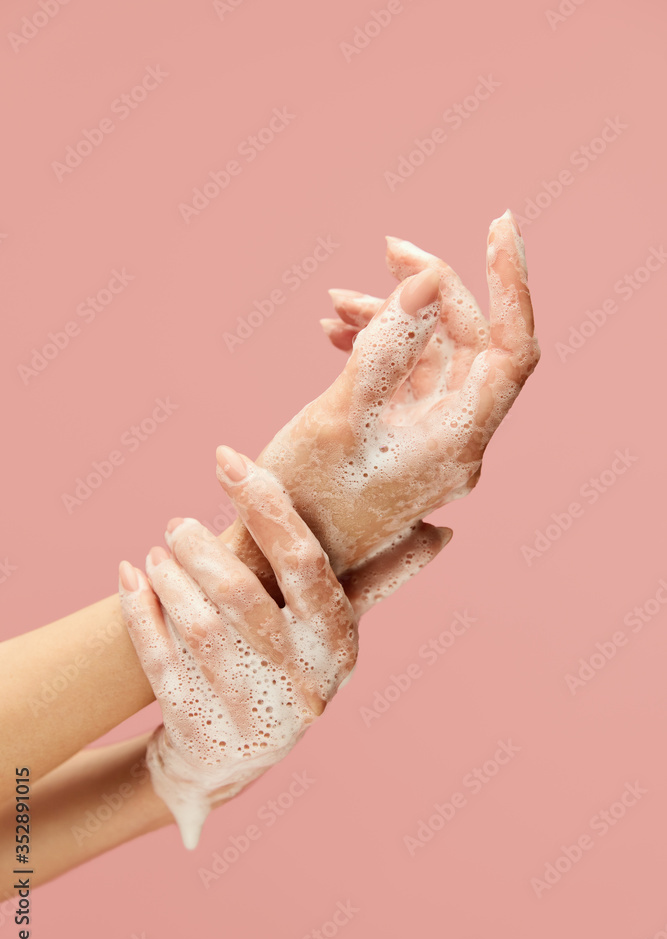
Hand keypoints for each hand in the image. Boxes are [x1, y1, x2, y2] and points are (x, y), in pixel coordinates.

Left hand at [119, 451, 450, 847]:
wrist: (231, 760)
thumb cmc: (290, 671)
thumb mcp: (333, 631)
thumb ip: (379, 578)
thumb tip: (443, 533)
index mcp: (337, 645)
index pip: (304, 563)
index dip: (265, 505)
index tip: (227, 459)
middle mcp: (301, 681)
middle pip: (241, 597)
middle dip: (201, 548)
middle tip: (177, 522)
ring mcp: (249, 710)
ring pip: (198, 628)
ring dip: (170, 577)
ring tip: (157, 547)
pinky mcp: (198, 729)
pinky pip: (160, 661)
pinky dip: (139, 612)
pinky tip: (129, 577)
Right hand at [225, 210, 537, 576]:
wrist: (276, 559)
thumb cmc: (302, 503)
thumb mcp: (340, 414)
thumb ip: (386, 345)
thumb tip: (428, 279)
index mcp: (457, 442)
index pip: (512, 351)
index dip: (511, 285)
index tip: (498, 226)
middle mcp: (456, 442)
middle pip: (468, 343)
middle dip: (428, 291)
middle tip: (388, 250)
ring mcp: (430, 440)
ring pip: (431, 356)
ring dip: (392, 318)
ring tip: (335, 305)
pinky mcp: (402, 439)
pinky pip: (406, 377)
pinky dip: (377, 347)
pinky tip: (335, 333)